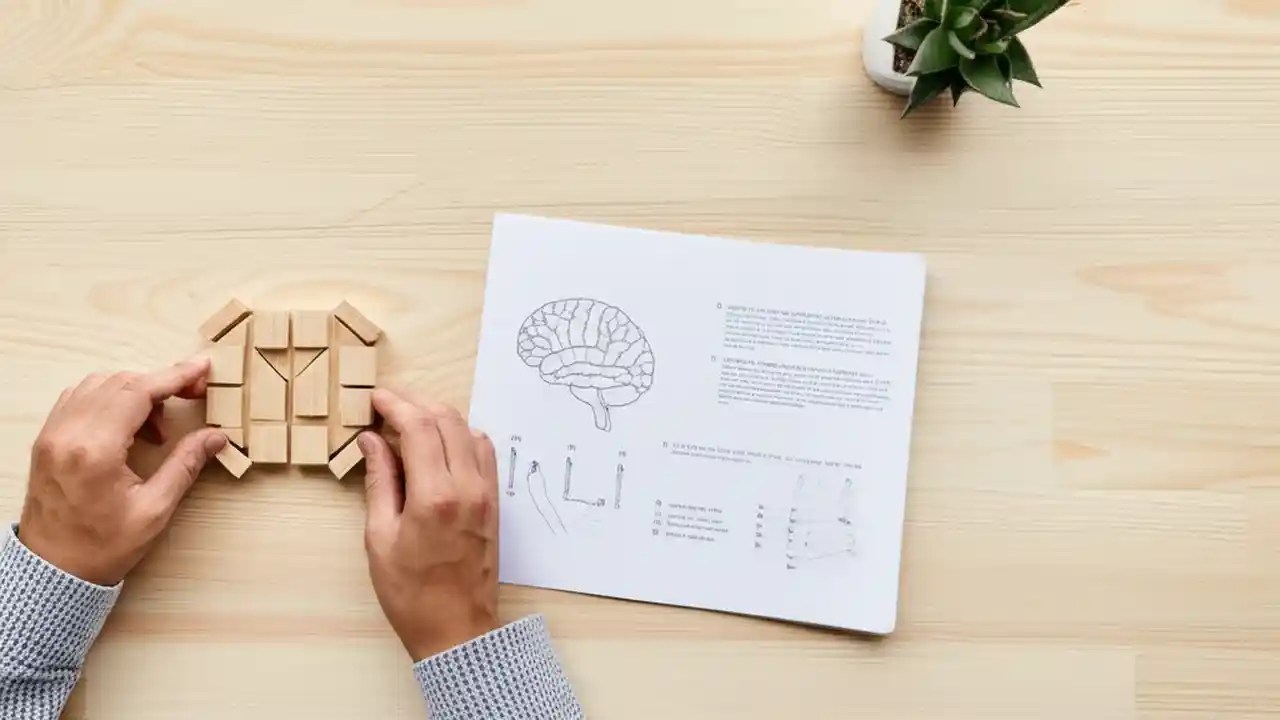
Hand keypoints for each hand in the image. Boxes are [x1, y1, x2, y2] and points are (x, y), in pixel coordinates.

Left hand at [18, 359, 227, 585]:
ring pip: (98, 384)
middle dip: (161, 381)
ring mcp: (52, 433)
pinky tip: (129, 423)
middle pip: (120, 381)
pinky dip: (110, 398)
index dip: (175, 375)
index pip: (138, 391)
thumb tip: (216, 436)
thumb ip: (185, 464)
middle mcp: (67, 433)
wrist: (53, 568)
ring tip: (159, 423)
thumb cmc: (102, 546)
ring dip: (135, 390)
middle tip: (193, 395)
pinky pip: (79, 398)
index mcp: (95, 450)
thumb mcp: (154, 509)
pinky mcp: (46, 439)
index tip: (202, 368)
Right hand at [359, 388, 499, 660]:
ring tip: (409, 420)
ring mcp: (486, 493)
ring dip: (439, 416)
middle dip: (415, 402)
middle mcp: (468, 487)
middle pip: (446, 419)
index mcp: (434, 496)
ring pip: (468, 430)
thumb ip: (379, 482)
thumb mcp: (380, 538)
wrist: (457, 629)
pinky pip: (483, 452)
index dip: (396, 404)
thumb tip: (372, 441)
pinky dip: (461, 435)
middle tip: (388, 402)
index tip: (375, 398)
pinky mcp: (495, 502)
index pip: (419, 426)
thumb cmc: (410, 593)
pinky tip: (439, 443)